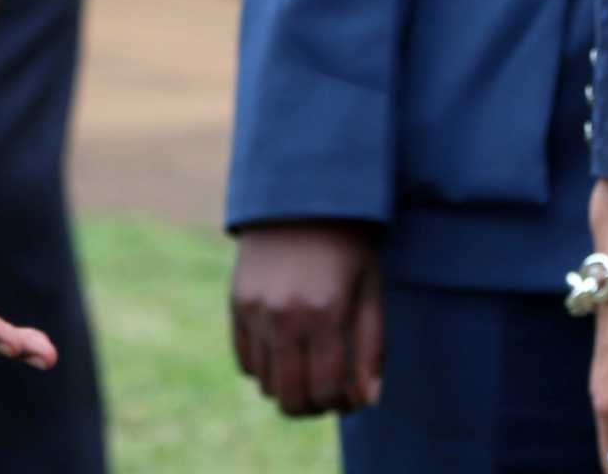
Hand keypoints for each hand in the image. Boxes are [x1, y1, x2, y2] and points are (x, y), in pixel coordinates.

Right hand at [229, 221, 384, 416]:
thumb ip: (371, 347)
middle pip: (291, 399)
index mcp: (326, 313)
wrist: (303, 199)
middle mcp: (286, 317)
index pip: (328, 390)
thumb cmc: (348, 247)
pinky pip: (246, 363)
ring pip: (267, 385)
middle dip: (314, 407)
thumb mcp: (371, 289)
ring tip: (309, 371)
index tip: (351, 396)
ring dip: (290, 389)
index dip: (342, 404)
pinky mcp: (237, 306)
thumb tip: (367, 399)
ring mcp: (256, 312)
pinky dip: (266, 369)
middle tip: (328, 395)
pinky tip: (287, 352)